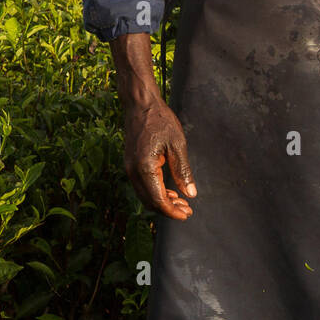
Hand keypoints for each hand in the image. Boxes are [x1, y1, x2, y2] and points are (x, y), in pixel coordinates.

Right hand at [123, 99, 196, 218]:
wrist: (140, 104)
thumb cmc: (159, 120)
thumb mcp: (177, 144)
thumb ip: (183, 171)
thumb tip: (190, 194)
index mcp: (145, 167)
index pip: (158, 200)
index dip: (172, 211)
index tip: (186, 215)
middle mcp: (133, 171)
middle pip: (149, 202)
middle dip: (168, 209)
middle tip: (187, 210)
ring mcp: (129, 168)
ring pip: (144, 195)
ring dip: (161, 202)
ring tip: (181, 202)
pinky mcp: (130, 164)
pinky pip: (142, 185)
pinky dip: (155, 192)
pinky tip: (169, 190)